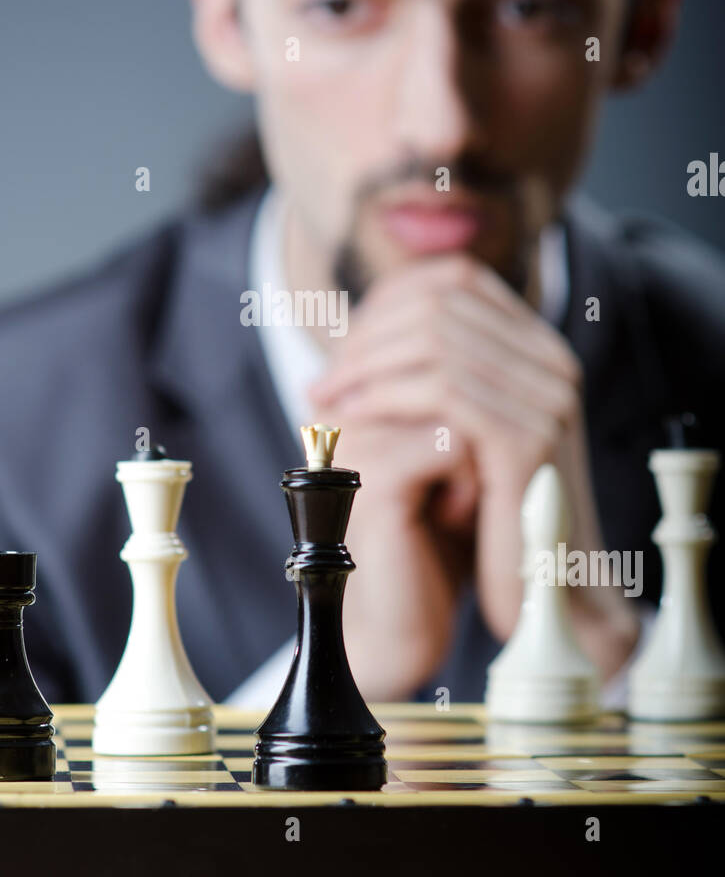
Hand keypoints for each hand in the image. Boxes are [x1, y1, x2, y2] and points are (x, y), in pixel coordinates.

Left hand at [310, 253, 639, 680]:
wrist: (547, 595)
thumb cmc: (494, 518)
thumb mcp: (459, 433)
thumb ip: (428, 379)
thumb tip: (347, 331)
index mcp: (539, 348)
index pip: (455, 280)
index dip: (389, 303)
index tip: (342, 348)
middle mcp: (553, 361)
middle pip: (440, 303)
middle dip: (368, 337)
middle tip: (323, 382)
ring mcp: (548, 397)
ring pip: (436, 341)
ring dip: (366, 368)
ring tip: (327, 404)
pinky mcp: (529, 439)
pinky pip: (444, 391)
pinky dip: (387, 398)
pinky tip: (354, 421)